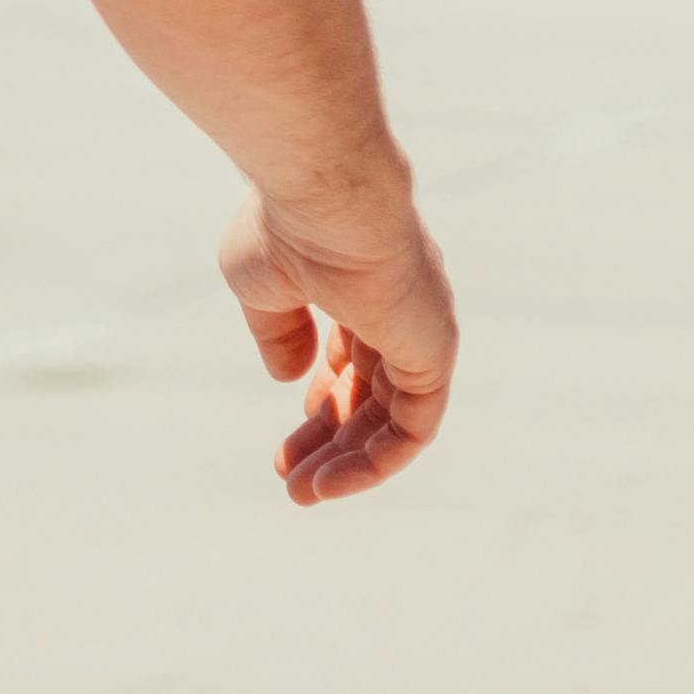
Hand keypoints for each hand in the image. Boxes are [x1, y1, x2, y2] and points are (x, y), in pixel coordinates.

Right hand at [223, 183, 453, 503]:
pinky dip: (378, 460)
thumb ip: (276, 333)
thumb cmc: (284, 228)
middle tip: (291, 479)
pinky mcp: (434, 355)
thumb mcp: (258, 284)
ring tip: (304, 494)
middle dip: (329, 439)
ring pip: (392, 418)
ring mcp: (421, 334)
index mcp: (359, 289)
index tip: (288, 438)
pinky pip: (413, 427)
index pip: (352, 359)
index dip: (321, 400)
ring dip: (349, 461)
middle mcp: (399, 313)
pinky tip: (334, 481)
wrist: (324, 199)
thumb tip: (289, 377)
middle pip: (370, 395)